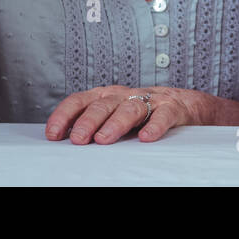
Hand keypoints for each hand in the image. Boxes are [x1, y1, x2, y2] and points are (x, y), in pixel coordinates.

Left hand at [45, 85, 210, 143]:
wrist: (185, 105)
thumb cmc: (142, 115)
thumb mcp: (114, 117)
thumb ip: (93, 126)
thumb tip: (63, 143)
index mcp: (107, 96)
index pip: (81, 100)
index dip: (65, 115)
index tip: (53, 134)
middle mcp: (125, 95)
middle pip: (104, 103)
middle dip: (89, 120)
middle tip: (78, 138)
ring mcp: (149, 100)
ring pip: (131, 108)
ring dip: (116, 123)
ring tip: (105, 139)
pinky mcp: (171, 108)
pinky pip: (163, 115)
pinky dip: (154, 126)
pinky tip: (146, 138)